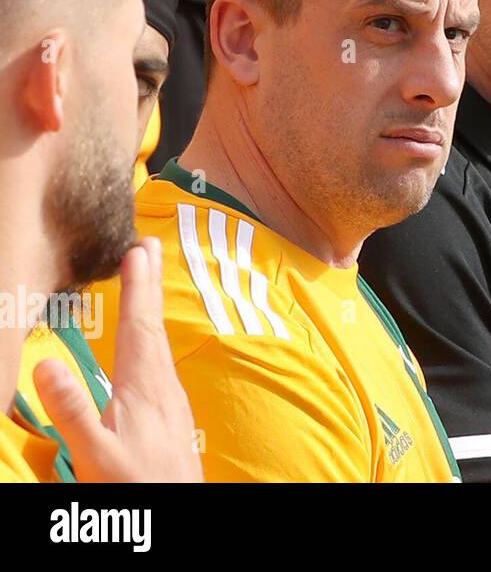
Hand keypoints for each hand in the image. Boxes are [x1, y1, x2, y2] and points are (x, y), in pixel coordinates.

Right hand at [35, 238, 202, 481]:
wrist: (176, 513)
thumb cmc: (137, 486)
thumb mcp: (95, 452)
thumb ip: (72, 409)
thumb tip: (47, 364)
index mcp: (144, 386)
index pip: (139, 325)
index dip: (137, 286)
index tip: (138, 249)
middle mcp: (162, 384)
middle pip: (153, 324)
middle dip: (149, 283)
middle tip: (150, 244)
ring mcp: (170, 398)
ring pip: (158, 341)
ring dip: (151, 307)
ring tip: (149, 280)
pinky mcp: (171, 414)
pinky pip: (159, 361)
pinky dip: (152, 337)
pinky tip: (148, 345)